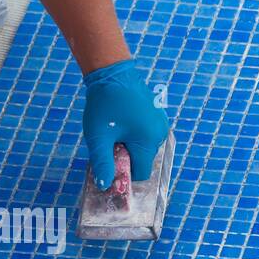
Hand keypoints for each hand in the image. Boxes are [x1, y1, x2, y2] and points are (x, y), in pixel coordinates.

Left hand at [82, 59, 169, 188]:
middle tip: (108, 142)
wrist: (111, 72)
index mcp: (149, 140)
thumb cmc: (104, 103)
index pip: (141, 173)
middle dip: (124, 158)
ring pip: (142, 148)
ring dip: (127, 146)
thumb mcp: (98, 137)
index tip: (109, 163)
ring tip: (113, 130)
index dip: (124, 173)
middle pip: (142, 160)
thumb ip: (103, 163)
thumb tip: (105, 186)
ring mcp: (160, 124)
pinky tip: (120, 123)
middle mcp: (160, 134)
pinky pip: (144, 136)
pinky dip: (132, 136)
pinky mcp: (156, 117)